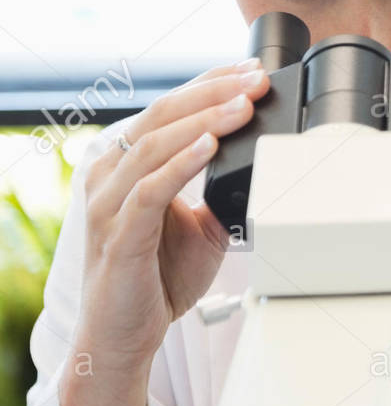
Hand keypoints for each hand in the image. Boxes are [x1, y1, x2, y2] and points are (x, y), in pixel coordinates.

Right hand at [58, 58, 267, 405]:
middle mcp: (110, 176)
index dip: (208, 83)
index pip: (168, 108)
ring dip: (204, 121)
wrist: (126, 335)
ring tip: (241, 106)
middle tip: (255, 80)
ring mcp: (109, 205)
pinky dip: (183, 165)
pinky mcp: (118, 236)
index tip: (251, 70)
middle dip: (212, 93)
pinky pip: (150, 190)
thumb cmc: (156, 279)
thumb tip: (267, 173)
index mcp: (126, 165)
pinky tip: (212, 147)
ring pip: (154, 145)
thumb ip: (221, 194)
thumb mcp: (201, 228)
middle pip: (161, 115)